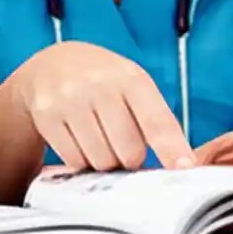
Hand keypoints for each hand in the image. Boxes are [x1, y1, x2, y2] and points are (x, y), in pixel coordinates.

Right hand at [8, 42, 195, 171]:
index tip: (185, 169)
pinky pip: (73, 160)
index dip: (172, 149)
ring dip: (105, 160)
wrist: (51, 64)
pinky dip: (81, 158)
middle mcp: (99, 85)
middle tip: (123, 144)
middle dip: (130, 158)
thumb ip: (155, 119)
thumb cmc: (102, 80)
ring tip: (100, 138)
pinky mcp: (47, 115)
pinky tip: (80, 138)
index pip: (157, 121)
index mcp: (130, 77)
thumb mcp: (132, 84)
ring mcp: (70, 100)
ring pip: (100, 160)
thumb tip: (179, 166)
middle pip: (129, 152)